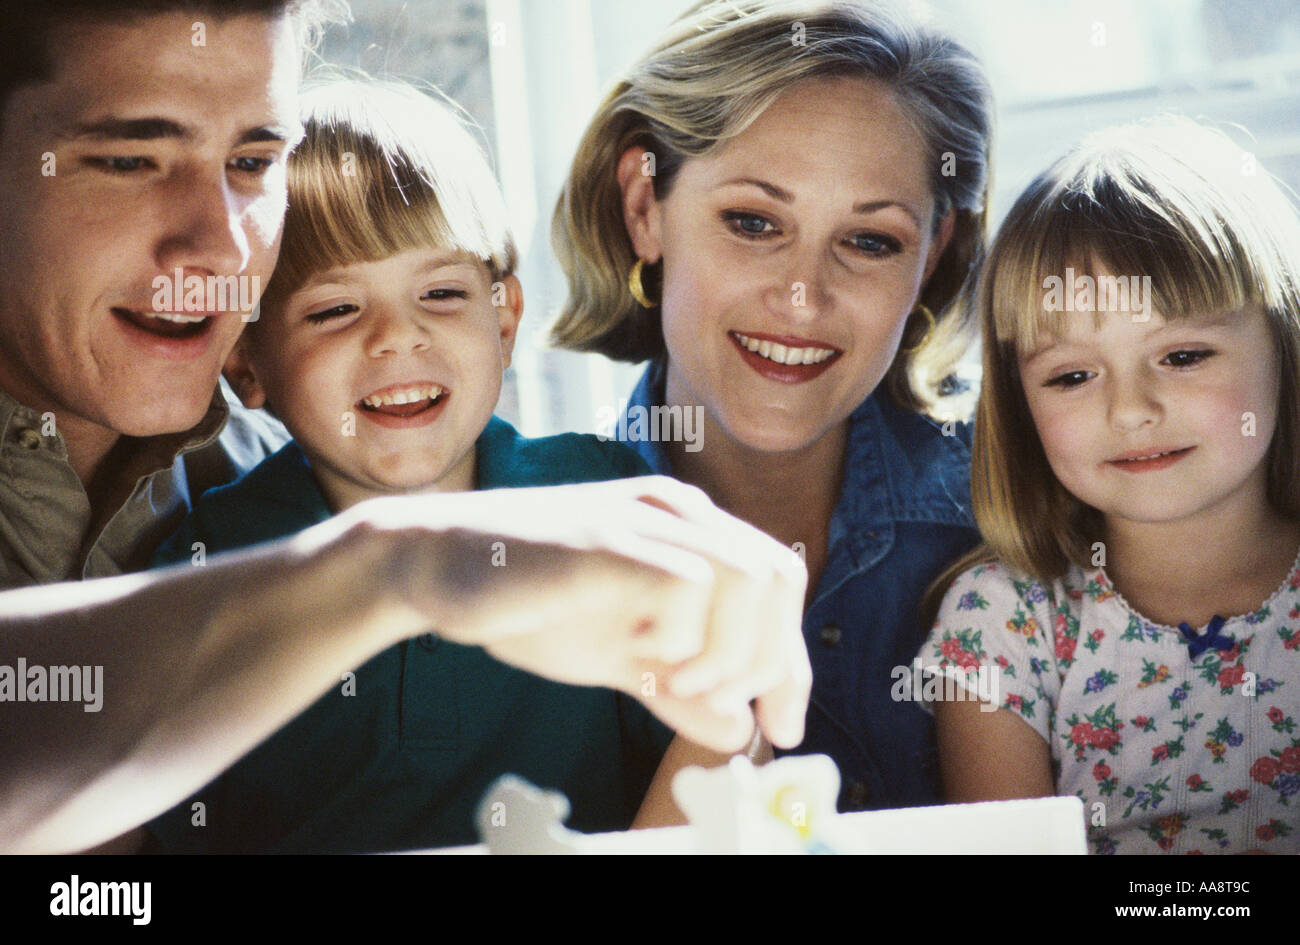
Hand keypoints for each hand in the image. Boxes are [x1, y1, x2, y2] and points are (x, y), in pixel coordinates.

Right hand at [345, 476, 810, 751]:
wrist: (437, 567)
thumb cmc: (527, 602)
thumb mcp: (618, 656)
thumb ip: (679, 688)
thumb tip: (738, 731)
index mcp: (688, 531)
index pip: (779, 583)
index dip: (792, 662)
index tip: (783, 727)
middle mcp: (677, 514)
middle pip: (779, 578)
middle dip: (768, 661)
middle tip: (719, 706)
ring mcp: (643, 520)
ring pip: (746, 577)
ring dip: (726, 651)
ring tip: (671, 682)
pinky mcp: (608, 540)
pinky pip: (686, 584)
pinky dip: (682, 639)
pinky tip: (640, 658)